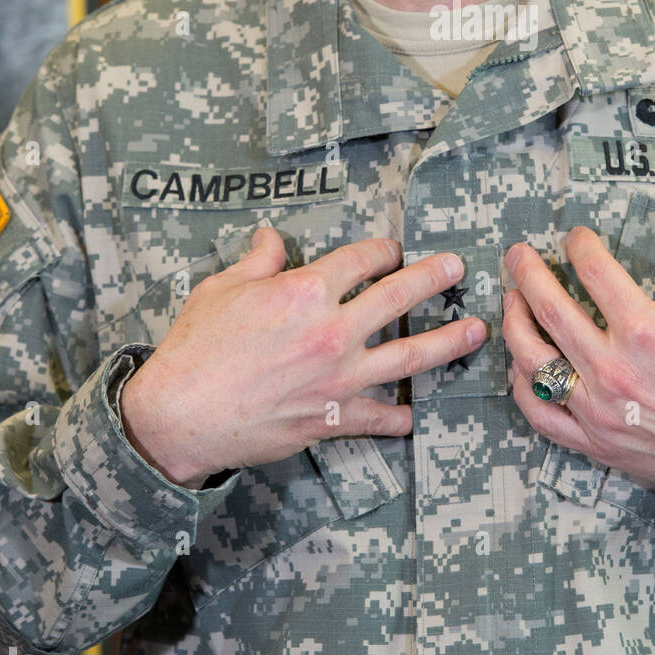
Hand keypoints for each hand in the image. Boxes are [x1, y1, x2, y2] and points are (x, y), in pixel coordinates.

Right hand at [120, 227, 483, 487]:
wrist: (178, 416)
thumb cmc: (194, 348)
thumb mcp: (222, 288)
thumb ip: (257, 261)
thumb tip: (270, 236)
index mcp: (306, 290)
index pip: (361, 259)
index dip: (383, 249)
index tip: (394, 249)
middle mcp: (332, 329)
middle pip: (399, 295)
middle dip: (434, 278)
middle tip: (457, 268)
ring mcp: (339, 377)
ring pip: (410, 356)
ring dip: (448, 341)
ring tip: (476, 330)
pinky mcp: (332, 417)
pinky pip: (379, 417)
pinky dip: (399, 417)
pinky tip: (414, 414)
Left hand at [501, 214, 654, 508]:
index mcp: (646, 331)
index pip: (594, 272)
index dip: (579, 246)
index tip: (575, 237)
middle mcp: (614, 369)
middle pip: (549, 309)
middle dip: (527, 273)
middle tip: (517, 255)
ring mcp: (599, 410)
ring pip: (533, 361)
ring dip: (514, 324)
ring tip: (512, 301)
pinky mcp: (596, 443)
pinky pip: (541, 414)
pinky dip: (522, 387)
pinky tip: (521, 364)